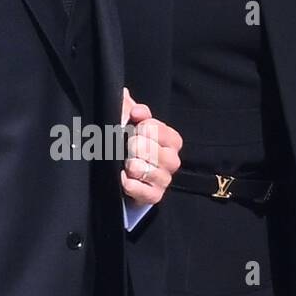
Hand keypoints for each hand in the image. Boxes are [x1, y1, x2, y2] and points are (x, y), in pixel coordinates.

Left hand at [120, 86, 181, 207]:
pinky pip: (147, 193)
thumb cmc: (131, 143)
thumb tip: (127, 99)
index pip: (160, 130)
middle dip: (138, 147)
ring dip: (135, 167)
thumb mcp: (129, 122)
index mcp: (170, 139)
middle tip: (128, 146)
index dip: (144, 125)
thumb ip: (128, 108)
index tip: (132, 122)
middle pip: (158, 152)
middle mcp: (172, 160)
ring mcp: (164, 179)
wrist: (124, 173)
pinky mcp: (155, 196)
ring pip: (153, 172)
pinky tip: (123, 179)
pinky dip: (133, 186)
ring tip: (125, 163)